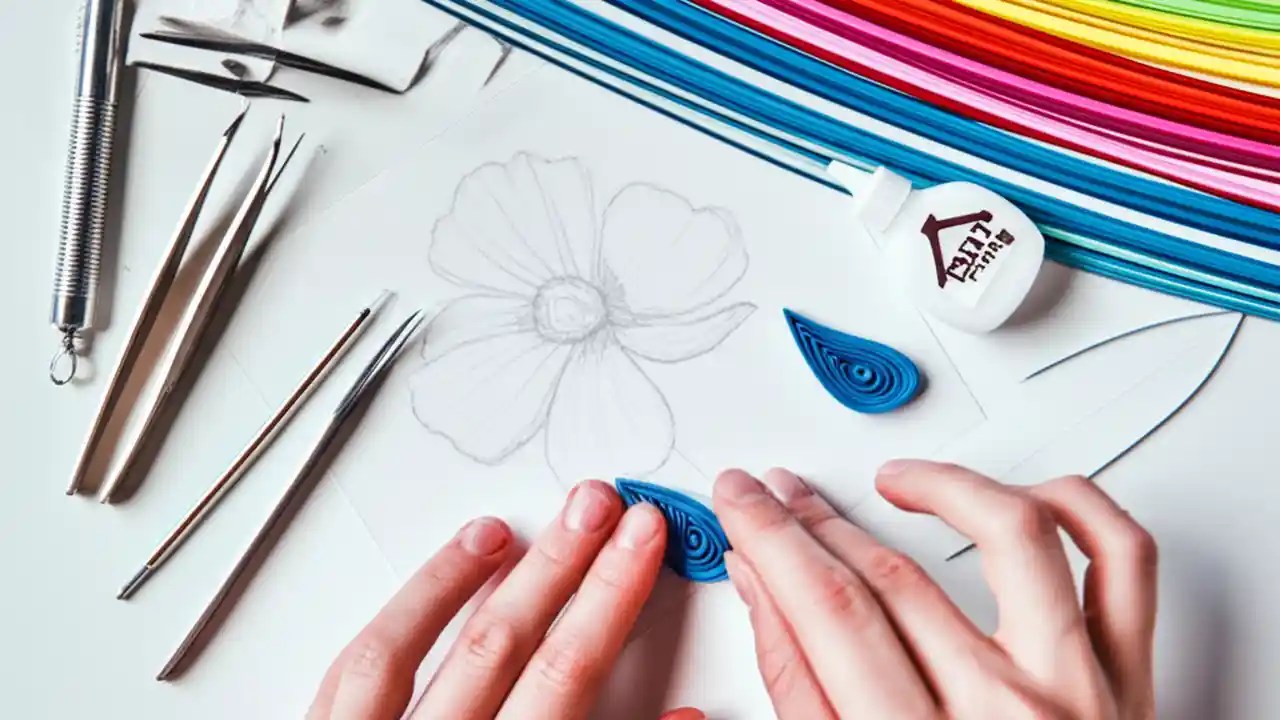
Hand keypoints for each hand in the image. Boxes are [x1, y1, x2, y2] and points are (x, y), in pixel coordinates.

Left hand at [308, 479, 703, 719]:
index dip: (609, 598)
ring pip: (409, 647)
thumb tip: (685, 718)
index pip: (565, 675)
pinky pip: (356, 669)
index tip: (644, 539)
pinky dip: (400, 613)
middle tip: (598, 504)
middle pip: (497, 646)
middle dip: (557, 567)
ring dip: (464, 578)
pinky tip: (436, 579)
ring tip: (511, 529)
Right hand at [716, 462, 1156, 719]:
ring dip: (943, 488)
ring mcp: (1079, 689)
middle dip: (815, 521)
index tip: (744, 502)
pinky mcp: (1129, 677)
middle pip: (893, 578)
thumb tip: (763, 587)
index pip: (829, 608)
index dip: (773, 539)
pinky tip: (1022, 495)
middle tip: (779, 494)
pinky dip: (1078, 505)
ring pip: (1015, 536)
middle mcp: (1007, 714)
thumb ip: (800, 684)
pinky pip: (1123, 562)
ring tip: (896, 479)